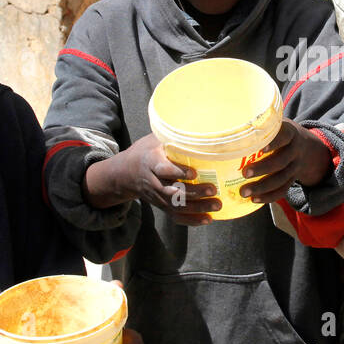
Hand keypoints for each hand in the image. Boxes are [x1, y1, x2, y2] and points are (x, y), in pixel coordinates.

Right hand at [85, 134, 219, 224]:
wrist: (126, 172)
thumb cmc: (147, 151)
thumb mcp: (155, 139)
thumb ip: (173, 136)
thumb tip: (200, 124)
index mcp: (150, 161)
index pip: (162, 169)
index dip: (177, 173)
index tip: (194, 173)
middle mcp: (152, 181)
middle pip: (171, 191)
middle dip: (193, 193)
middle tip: (213, 189)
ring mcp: (156, 196)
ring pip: (176, 206)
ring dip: (197, 207)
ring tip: (217, 204)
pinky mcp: (161, 205)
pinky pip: (175, 216)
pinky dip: (192, 220)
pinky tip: (208, 218)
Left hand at [239, 119, 332, 203]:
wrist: (307, 146)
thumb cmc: (280, 132)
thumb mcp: (276, 123)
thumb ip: (260, 124)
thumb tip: (227, 128)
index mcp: (289, 133)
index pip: (284, 137)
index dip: (274, 143)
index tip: (262, 149)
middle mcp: (295, 150)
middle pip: (281, 161)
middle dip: (263, 169)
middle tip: (244, 173)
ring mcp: (295, 166)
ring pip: (282, 178)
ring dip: (263, 187)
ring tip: (244, 193)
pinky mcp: (293, 178)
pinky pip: (283, 189)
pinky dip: (269, 196)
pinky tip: (254, 200)